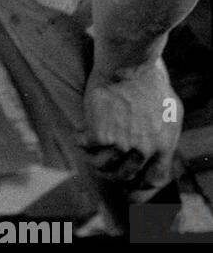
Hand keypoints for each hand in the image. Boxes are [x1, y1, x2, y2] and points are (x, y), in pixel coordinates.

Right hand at [82, 61, 181, 193]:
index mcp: (163, 146)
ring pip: (102, 165)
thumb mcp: (171, 111)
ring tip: (90, 148)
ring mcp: (121, 144)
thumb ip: (166, 133)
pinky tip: (80, 132)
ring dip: (94, 158)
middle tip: (102, 163)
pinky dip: (80, 140)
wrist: (128, 65)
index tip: (129, 188)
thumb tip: (159, 147)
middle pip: (125, 175)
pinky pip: (85, 146)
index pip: (154, 179)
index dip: (140, 186)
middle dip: (112, 172)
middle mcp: (144, 150)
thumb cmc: (150, 81)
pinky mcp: (99, 134)